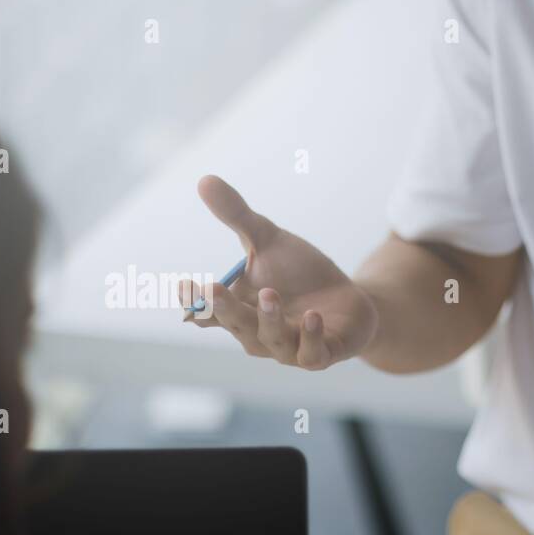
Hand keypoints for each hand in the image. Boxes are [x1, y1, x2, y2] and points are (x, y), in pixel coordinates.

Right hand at [179, 175, 378, 369]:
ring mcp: (290, 348)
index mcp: (238, 310)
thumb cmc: (300, 274)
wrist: (347, 299)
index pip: (208, 311)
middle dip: (226, 309)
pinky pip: (312, 354)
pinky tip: (312, 316)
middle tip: (215, 290)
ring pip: (273, 341)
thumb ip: (238, 216)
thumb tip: (205, 179)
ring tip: (270, 294)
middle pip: (237, 325)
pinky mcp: (322, 355)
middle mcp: (258, 335)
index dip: (195, 302)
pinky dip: (310, 337)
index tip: (186, 285)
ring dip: (269, 320)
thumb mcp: (269, 240)